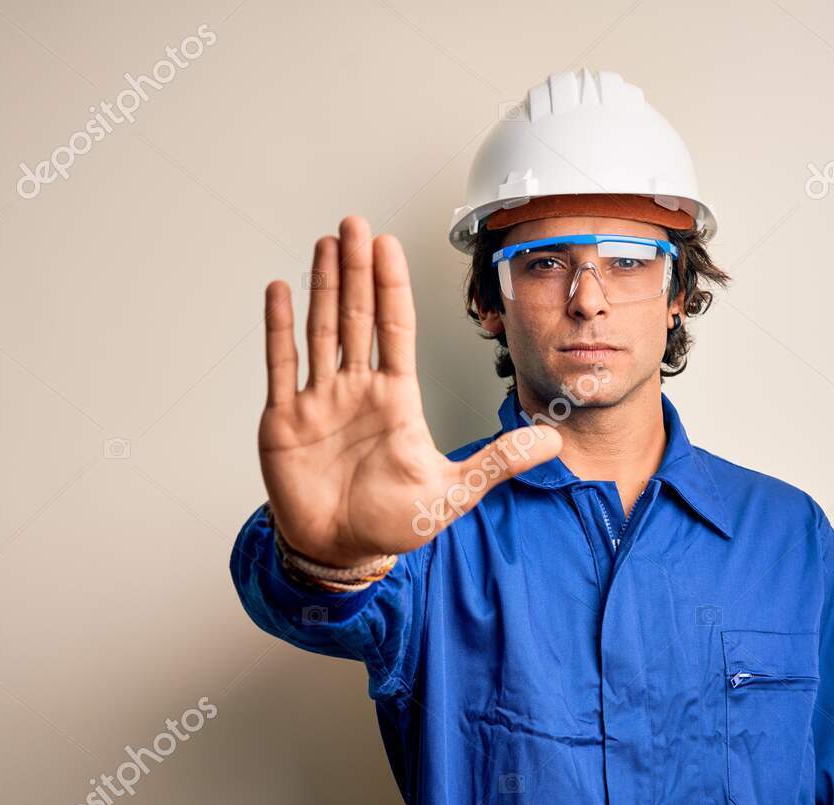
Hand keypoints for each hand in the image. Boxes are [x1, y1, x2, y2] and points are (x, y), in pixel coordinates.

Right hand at [260, 216, 561, 566]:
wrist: (340, 551)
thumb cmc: (390, 522)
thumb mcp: (453, 493)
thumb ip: (499, 462)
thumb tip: (553, 442)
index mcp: (395, 399)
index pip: (396, 329)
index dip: (392, 286)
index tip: (389, 245)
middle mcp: (356, 390)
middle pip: (357, 317)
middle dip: (357, 270)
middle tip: (355, 224)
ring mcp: (319, 401)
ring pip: (321, 331)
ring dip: (323, 287)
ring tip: (325, 244)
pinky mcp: (285, 420)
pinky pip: (282, 366)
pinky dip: (279, 329)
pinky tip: (281, 291)